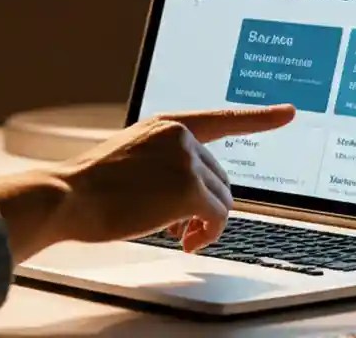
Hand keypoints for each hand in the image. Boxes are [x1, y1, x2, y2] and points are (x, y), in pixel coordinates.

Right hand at [0, 105, 295, 263]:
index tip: (288, 112)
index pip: (221, 118)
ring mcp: (187, 160)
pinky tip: (184, 243)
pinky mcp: (189, 188)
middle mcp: (181, 136)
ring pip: (222, 199)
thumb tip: (195, 201)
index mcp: (166, 125)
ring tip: (177, 237)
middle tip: (178, 230)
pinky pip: (218, 218)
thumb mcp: (129, 159)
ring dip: (205, 224)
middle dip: (203, 206)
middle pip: (219, 177)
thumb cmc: (89, 187)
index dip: (259, 117)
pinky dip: (206, 235)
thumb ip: (163, 164)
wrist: (67, 196)